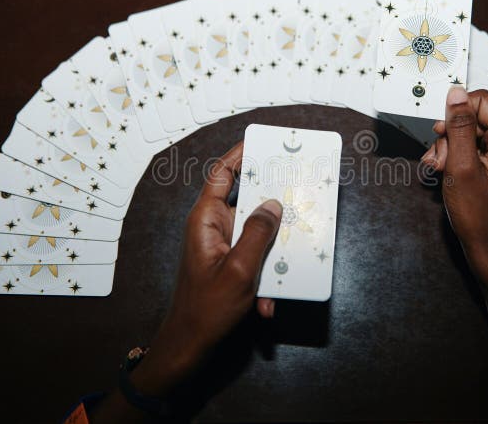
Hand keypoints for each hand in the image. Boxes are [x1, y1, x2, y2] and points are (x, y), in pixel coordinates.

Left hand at [95, 143, 281, 419]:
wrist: (190, 346)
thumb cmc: (206, 309)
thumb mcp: (240, 269)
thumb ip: (259, 233)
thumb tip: (273, 204)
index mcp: (206, 219)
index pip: (222, 174)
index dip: (240, 154)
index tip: (262, 141)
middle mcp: (213, 226)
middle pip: (246, 200)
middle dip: (272, 203)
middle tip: (298, 192)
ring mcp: (222, 245)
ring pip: (256, 232)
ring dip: (271, 253)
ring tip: (281, 268)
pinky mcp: (230, 262)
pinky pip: (255, 258)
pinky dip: (264, 277)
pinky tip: (265, 302)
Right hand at [421, 87, 487, 279]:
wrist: (487, 246)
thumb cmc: (479, 214)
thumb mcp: (461, 166)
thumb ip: (458, 127)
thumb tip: (456, 93)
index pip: (481, 101)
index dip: (456, 114)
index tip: (441, 134)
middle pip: (473, 116)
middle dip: (450, 135)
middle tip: (441, 160)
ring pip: (467, 131)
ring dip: (448, 147)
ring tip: (441, 169)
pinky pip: (471, 146)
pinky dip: (454, 156)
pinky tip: (445, 171)